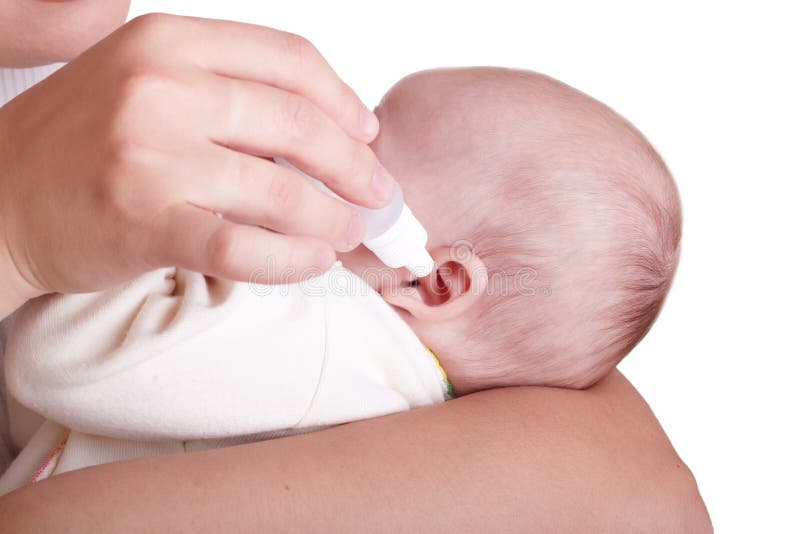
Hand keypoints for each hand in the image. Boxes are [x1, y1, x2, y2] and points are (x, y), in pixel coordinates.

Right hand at [0, 14, 391, 304]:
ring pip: (280, 189)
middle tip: (376, 194)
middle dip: (354, 166)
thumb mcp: (145, 84)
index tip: (367, 134)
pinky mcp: (143, 220)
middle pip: (298, 123)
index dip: (343, 102)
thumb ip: (226, 94)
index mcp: (169, 41)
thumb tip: (329, 130)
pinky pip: (242, 245)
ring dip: (331, 218)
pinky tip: (313, 262)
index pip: (290, 60)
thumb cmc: (80, 145)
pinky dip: (291, 259)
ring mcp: (150, 153)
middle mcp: (160, 86)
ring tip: (349, 233)